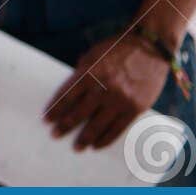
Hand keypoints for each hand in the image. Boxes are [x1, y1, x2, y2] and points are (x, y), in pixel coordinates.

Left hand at [44, 33, 170, 150]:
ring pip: (97, 125)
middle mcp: (103, 88)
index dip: (55, 109)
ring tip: (76, 146)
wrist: (149, 48)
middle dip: (65, 126)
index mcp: (89, 73)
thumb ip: (81, 74)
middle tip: (55, 135)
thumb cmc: (117, 49)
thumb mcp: (93, 56)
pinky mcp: (136, 108)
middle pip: (79, 113)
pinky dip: (105, 139)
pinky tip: (96, 145)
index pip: (66, 96)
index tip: (46, 119)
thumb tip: (70, 94)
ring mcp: (120, 100)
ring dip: (84, 138)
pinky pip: (117, 129)